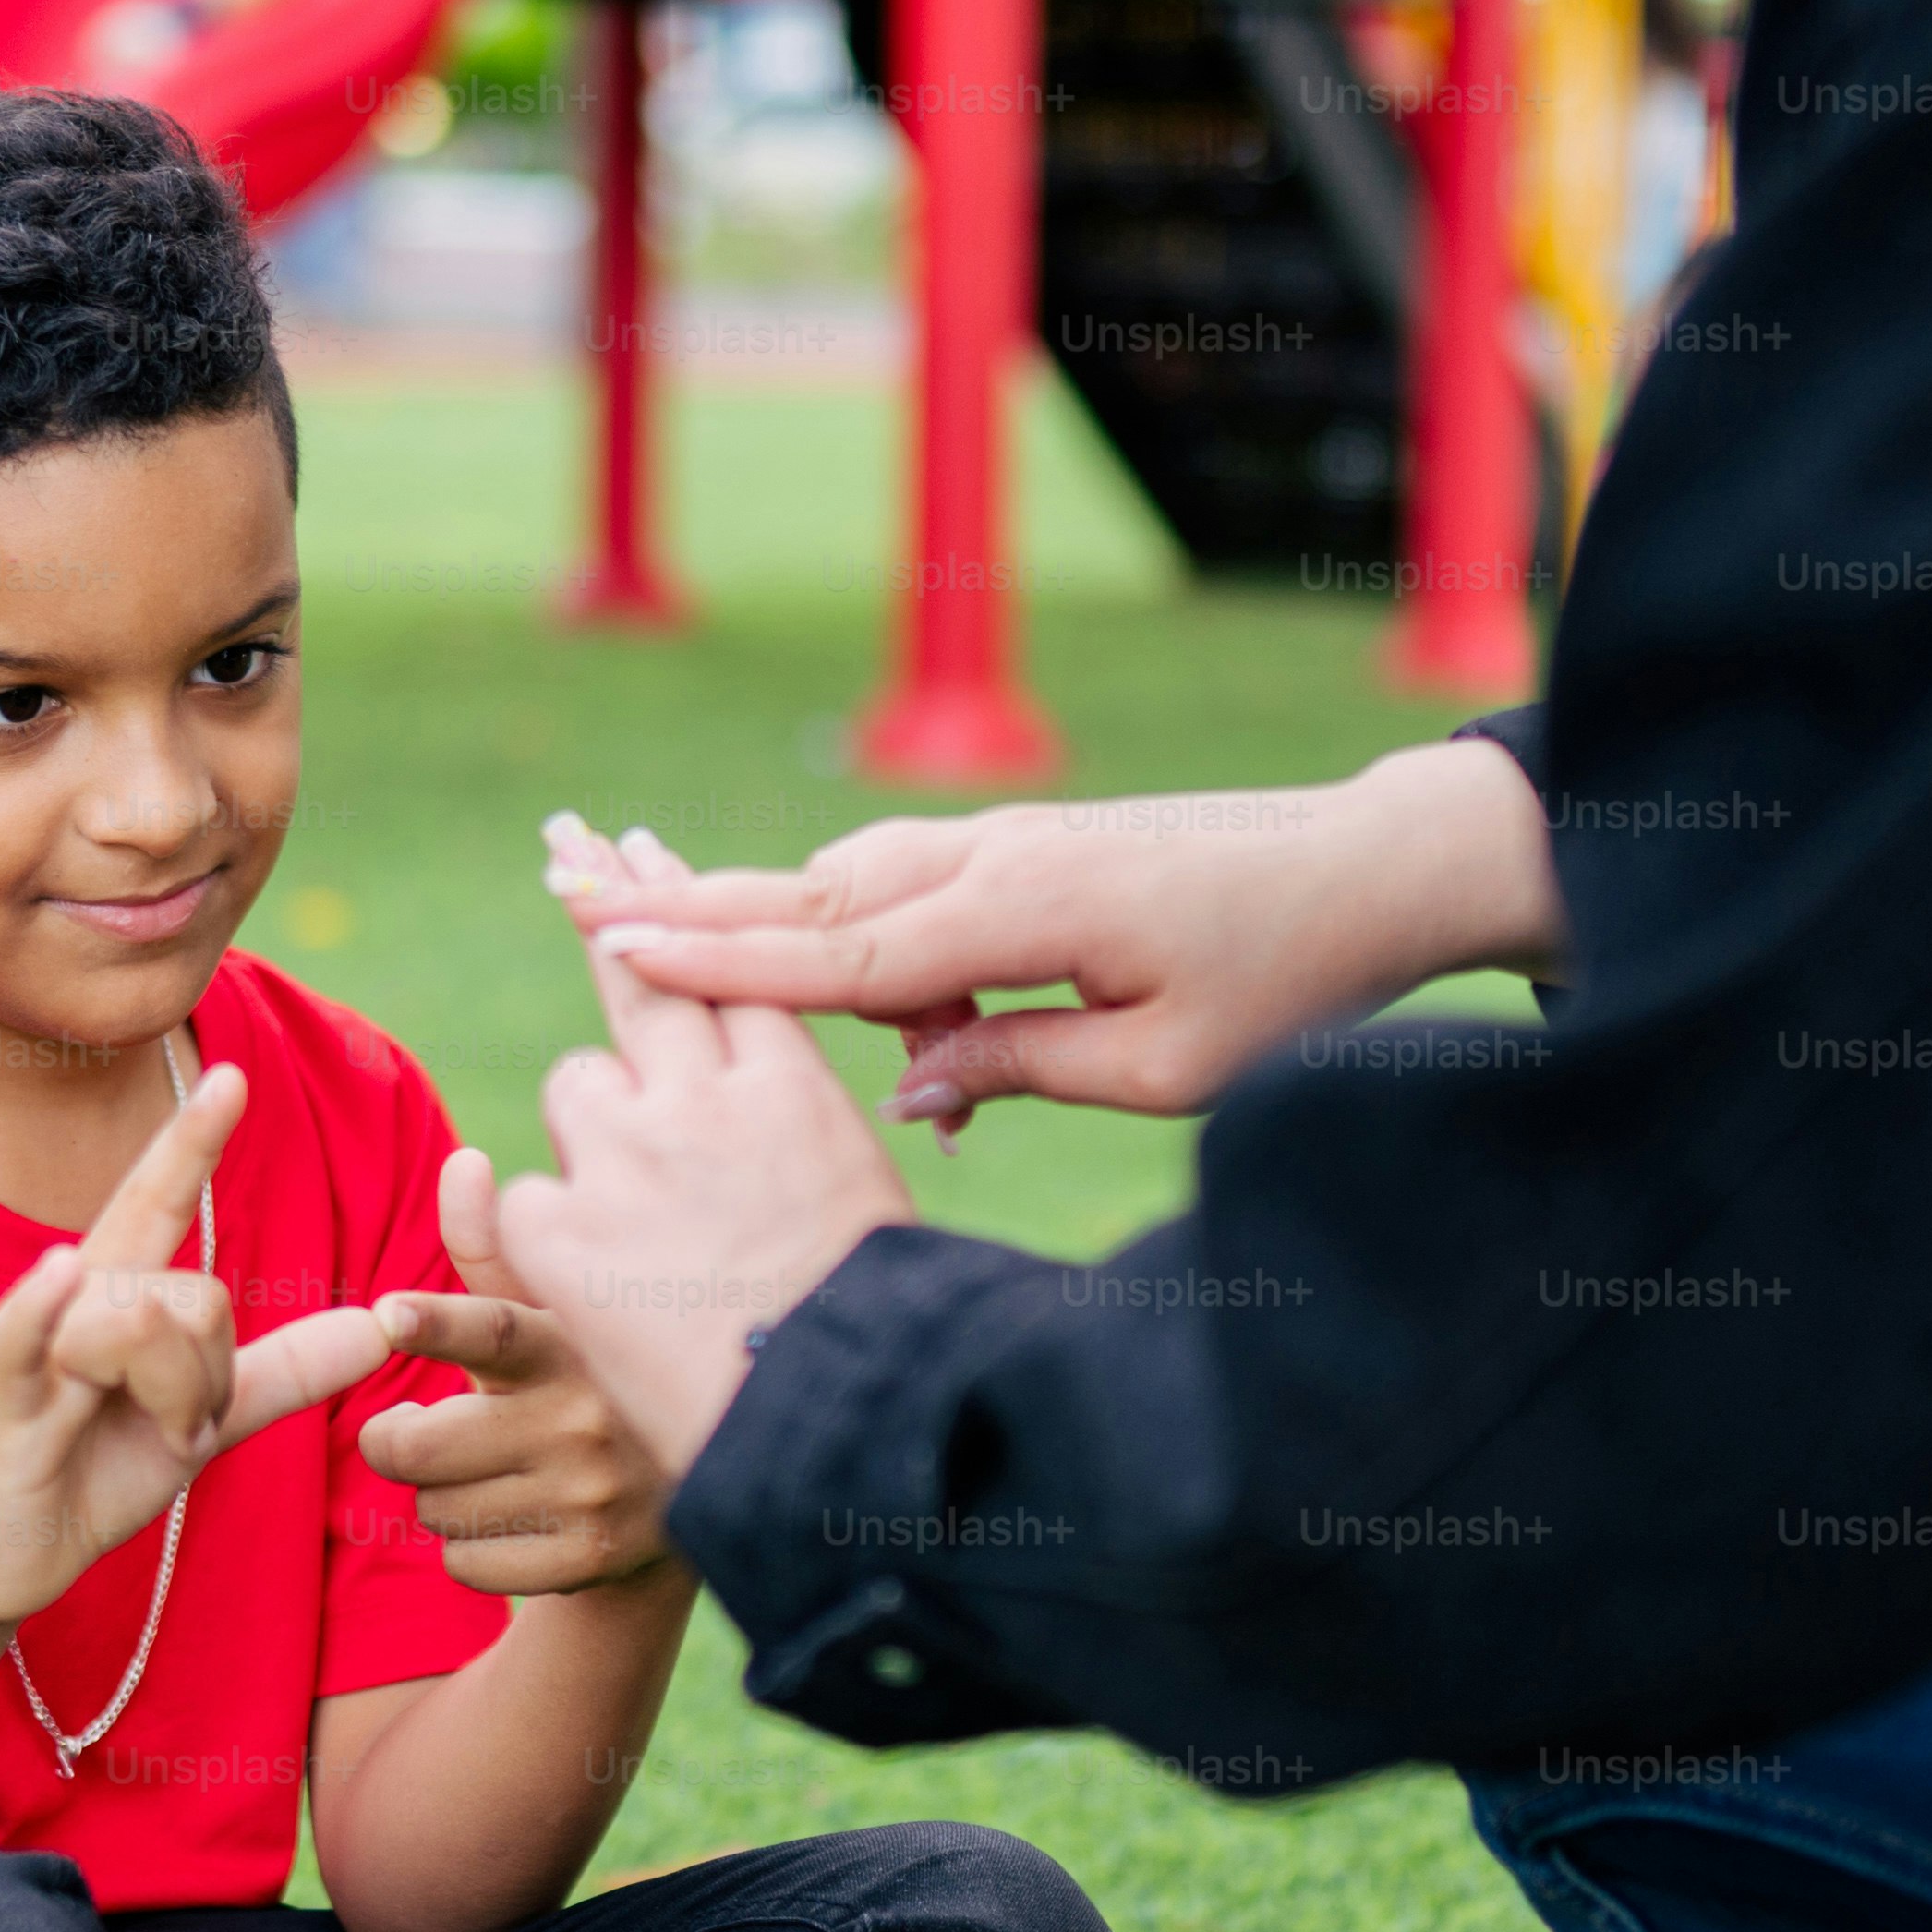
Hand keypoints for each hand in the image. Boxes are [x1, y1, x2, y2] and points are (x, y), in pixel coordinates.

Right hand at [0, 1062, 386, 1628]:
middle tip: (177, 1429)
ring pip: (145, 1323)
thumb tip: (378, 1326)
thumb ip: (284, 1373)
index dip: (191, 1140)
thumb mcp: (201, 1419)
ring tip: (144, 1441)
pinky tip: (59, 1274)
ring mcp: (34, 1350)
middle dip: (212, 1378)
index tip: (232, 1074)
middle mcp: (76, 1304)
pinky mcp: (0, 1406)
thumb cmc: (87, 1471)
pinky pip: (28, 1340)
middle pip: (194, 1294)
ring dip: (173, 1403)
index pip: (158, 1201)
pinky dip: (44, 1309)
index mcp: (121, 1298)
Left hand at [365, 1147, 682, 1594]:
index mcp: (563, 1342)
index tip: (388, 1315)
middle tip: (413, 1432)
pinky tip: (515, 1520)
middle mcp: (582, 1414)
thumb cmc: (579, 1381)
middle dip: (392, 1441)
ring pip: (435, 1508)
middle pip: (417, 1447)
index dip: (437, 1323)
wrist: (681, 1493)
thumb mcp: (546, 1315)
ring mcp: (590, 1491)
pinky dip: (468, 1549)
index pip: (494, 1330)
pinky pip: (464, 1563)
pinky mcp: (590, 1557)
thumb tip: (462, 1163)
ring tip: (493, 1473)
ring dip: (440, 1495)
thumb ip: (489, 1252)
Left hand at [498, 821, 913, 1478]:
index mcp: (794, 1091)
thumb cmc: (866, 1335)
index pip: (732, 966)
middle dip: (606, 906)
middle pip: (643, 979)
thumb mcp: (856, 1204)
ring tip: (641, 1222)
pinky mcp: (557, 1229)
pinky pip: (521, 1198)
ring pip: (579, 1088)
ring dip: (595, 1132)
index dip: (681, 903)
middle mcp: (704, 1099)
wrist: (828, 1422)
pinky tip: (594, 1288)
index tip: (638, 850)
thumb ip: (794, 1140)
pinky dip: (547, 1235)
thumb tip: (766, 1117)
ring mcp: (626, 1156)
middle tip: (568, 844)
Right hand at [567, 739, 1560, 1135]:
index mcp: (1017, 912)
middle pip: (808, 890)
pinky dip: (843, 925)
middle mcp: (991, 859)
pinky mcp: (1027, 856)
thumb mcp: (1162, 1069)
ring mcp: (1006, 846)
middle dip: (681, 895)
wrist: (1374, 870)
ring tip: (634, 908)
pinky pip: (905, 891)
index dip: (713, 950)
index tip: (606, 934)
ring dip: (757, 913)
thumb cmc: (1286, 984)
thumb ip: (1020, 1071)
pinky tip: (825, 977)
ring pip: (849, 884)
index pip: (831, 944)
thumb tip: (907, 1084)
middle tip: (557, 874)